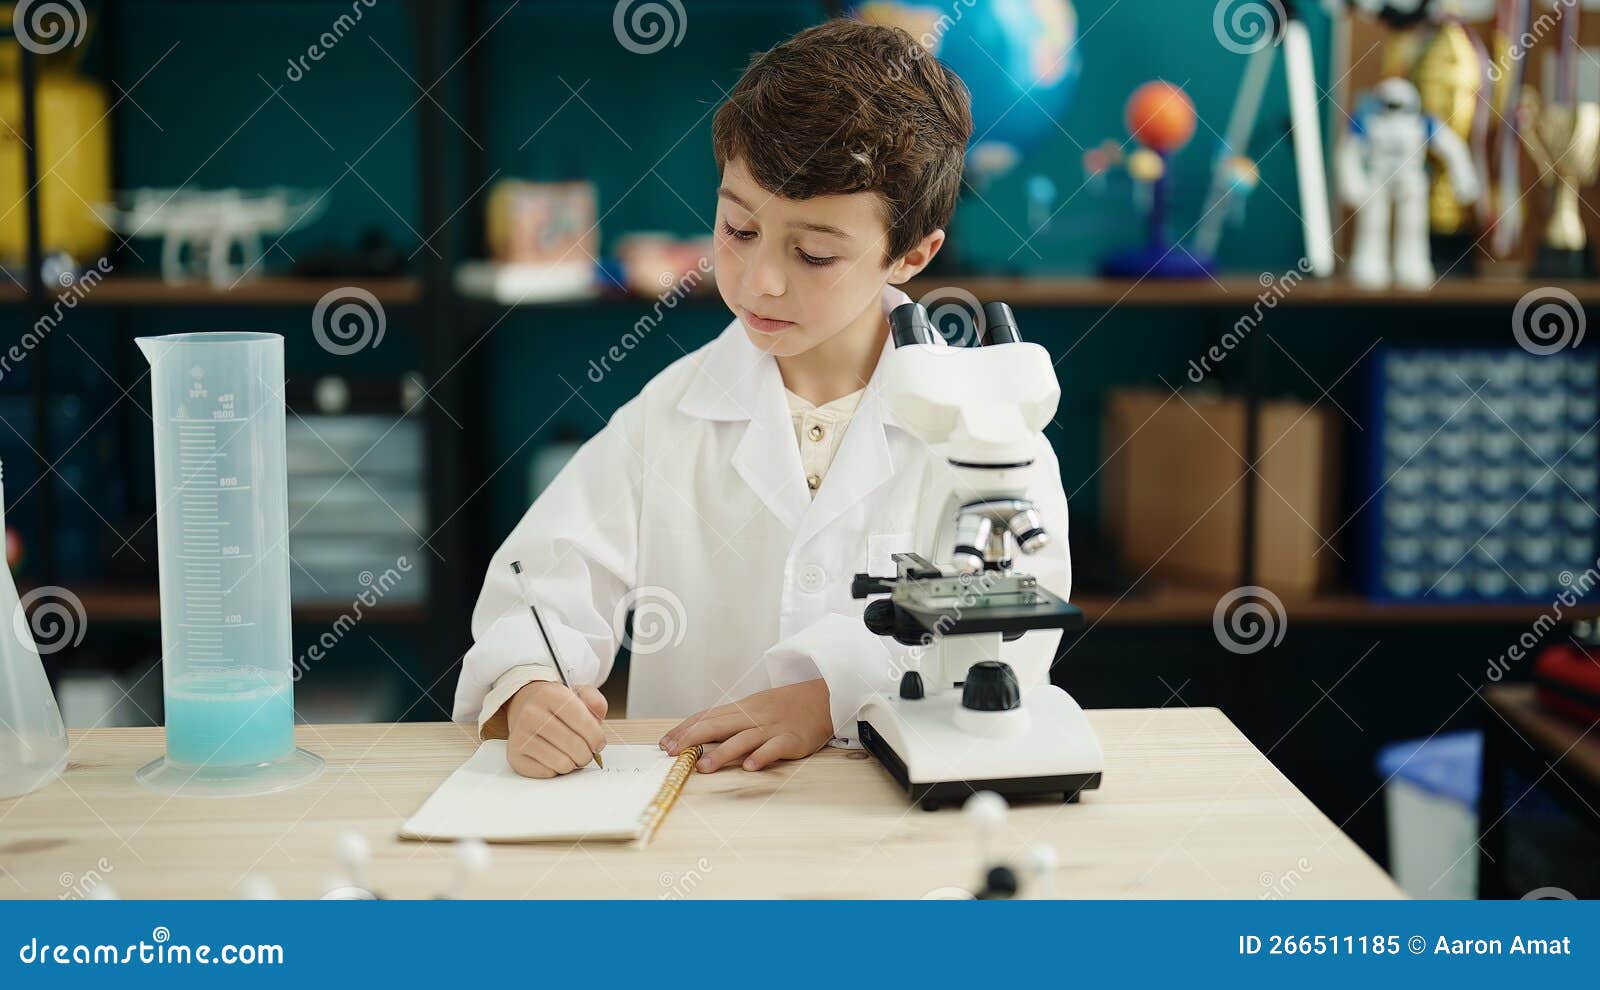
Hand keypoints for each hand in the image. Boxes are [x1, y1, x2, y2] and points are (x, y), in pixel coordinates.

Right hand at [505, 681, 607, 777]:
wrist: (525, 707)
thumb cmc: (557, 706)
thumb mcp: (579, 694)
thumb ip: (595, 702)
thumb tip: (598, 718)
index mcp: (550, 695)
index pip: (584, 722)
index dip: (597, 737)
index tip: (599, 742)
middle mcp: (531, 713)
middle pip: (576, 747)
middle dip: (587, 753)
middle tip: (585, 750)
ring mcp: (520, 735)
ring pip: (563, 764)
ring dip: (572, 762)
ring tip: (569, 752)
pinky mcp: (514, 755)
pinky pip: (548, 773)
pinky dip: (556, 769)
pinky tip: (552, 756)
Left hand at [659, 679, 832, 772]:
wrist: (822, 698)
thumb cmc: (783, 707)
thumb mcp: (753, 708)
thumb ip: (730, 721)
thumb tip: (698, 734)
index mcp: (741, 708)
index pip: (707, 717)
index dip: (685, 729)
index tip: (665, 743)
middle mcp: (752, 717)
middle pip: (718, 725)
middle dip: (692, 739)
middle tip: (673, 753)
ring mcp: (771, 728)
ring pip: (742, 739)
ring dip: (722, 753)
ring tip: (703, 768)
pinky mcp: (791, 740)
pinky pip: (774, 748)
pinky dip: (761, 756)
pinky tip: (750, 766)